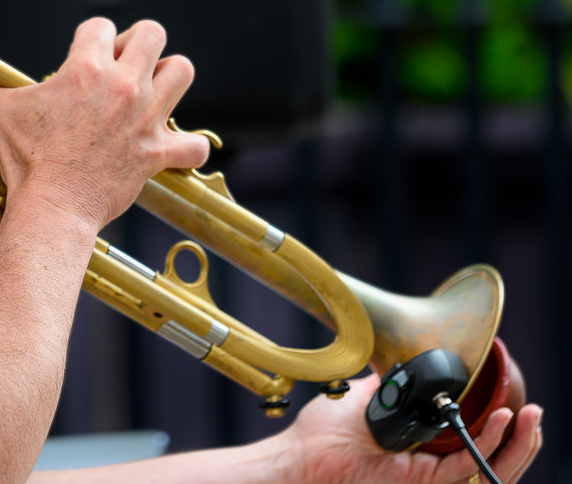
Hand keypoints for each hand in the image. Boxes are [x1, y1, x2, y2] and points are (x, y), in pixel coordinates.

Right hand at [0, 18, 211, 231]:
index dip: (90, 38)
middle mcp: (122, 85)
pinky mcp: (158, 152)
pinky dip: (188, 146)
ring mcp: (145, 117)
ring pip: (182, 71)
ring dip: (168, 78)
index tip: (82, 57)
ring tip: (148, 93)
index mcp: (84, 68)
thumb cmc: (22, 158)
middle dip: (138, 44)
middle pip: (153, 33)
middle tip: (121, 67)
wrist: (51, 208)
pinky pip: (195, 144)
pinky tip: (170, 147)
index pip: (100, 25)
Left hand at [281, 374, 542, 483]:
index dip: (494, 428)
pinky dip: (489, 445)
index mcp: (419, 449)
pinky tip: (501, 421)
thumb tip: (400, 364)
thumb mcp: (361, 400)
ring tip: (531, 419)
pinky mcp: (423, 481)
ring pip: (489, 470)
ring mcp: (428, 477)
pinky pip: (466, 467)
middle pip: (489, 460)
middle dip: (519, 440)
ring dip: (516, 446)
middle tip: (534, 413)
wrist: (301, 455)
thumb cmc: (320, 434)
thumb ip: (387, 387)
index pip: (468, 443)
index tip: (508, 401)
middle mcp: (429, 467)